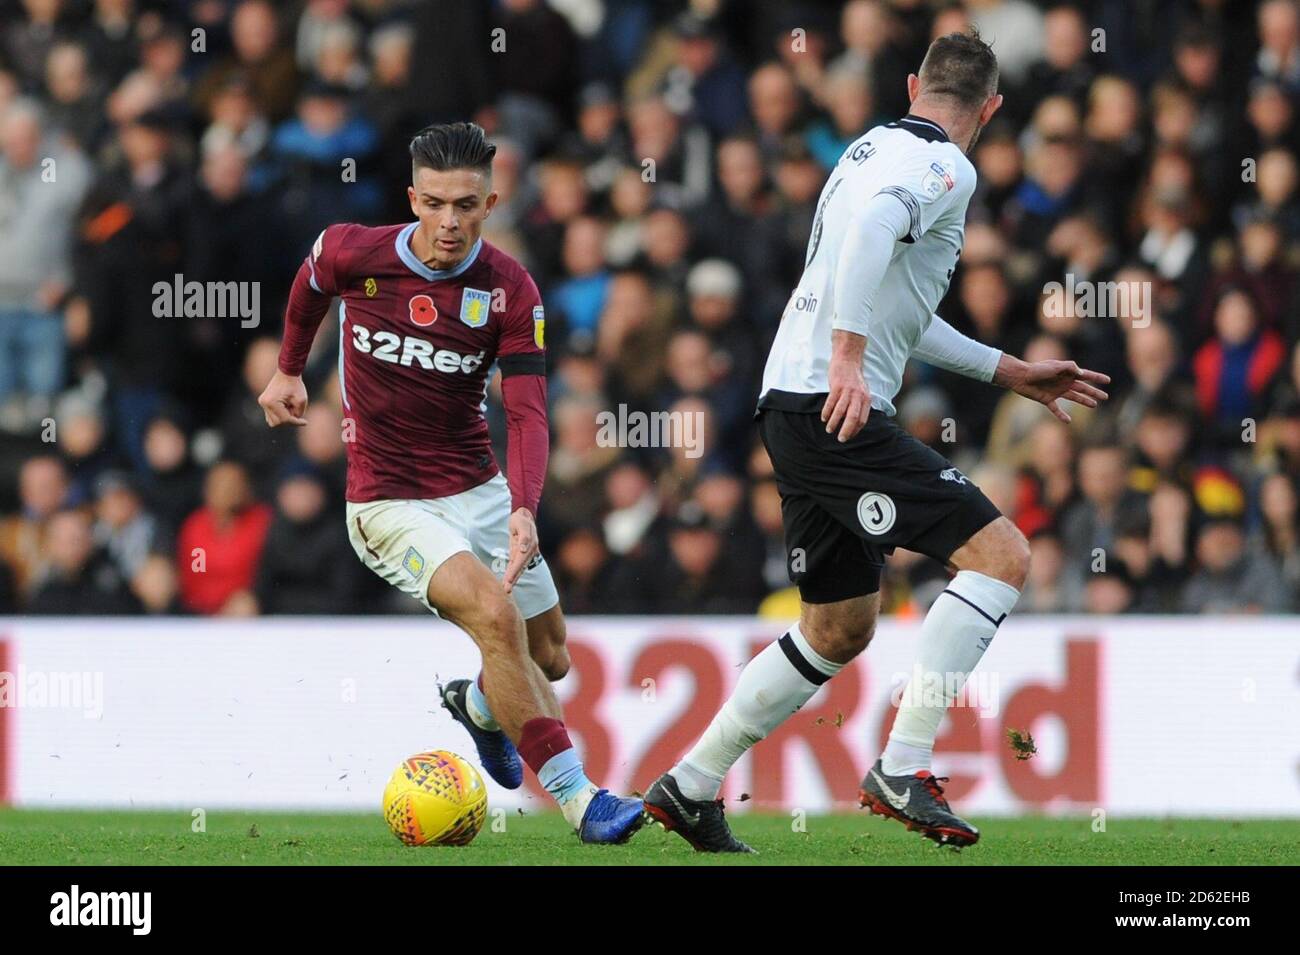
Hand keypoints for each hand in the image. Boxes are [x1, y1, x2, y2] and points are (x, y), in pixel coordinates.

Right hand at [258, 370, 308, 426]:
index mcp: (271, 402)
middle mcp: (264, 403)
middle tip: (296, 410)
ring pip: (273, 421)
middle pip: (278, 422)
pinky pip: (271, 415)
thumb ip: (299, 413)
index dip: (296, 422)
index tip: (305, 422)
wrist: (287, 372)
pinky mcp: (264, 402)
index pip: (285, 419)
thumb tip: (295, 421)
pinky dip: (280, 415)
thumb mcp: (302, 400)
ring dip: (284, 418)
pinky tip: (286, 407)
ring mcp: (262, 402)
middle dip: (289, 419)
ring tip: (291, 407)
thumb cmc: (295, 385)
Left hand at [503, 507, 537, 593]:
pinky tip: (507, 582)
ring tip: (506, 589)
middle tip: (506, 590)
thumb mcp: (522, 524)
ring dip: (512, 579)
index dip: (515, 571)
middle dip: (513, 579)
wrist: (523, 517)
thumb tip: (524, 549)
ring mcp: (523, 554)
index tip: (509, 580)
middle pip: (520, 568)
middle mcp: (528, 552)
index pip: (520, 561)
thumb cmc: (521, 520)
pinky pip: (514, 566)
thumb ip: (524, 537)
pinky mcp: (518, 554)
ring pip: (518, 569)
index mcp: (529, 546)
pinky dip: (511, 574)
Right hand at [821, 356, 871, 441]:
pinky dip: (827, 412)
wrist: (848, 359)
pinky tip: (824, 418)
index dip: (855, 430)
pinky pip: (831, 402)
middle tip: (841, 439)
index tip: (848, 436)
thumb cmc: (853, 378)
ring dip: (834, 422)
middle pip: (853, 417)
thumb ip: (858, 405)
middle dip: (846, 430)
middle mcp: (858, 396)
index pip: (862, 419)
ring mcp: (847, 391)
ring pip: (841, 411)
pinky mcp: (837, 386)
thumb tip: (853, 423)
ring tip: (829, 430)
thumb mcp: (861, 392)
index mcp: (866, 399)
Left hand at [995, 356, 1109, 423]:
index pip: (1086, 375)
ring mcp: (1056, 391)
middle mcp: (1063, 382)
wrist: (1021, 377)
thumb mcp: (1055, 366)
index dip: (1097, 378)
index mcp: (1067, 373)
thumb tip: (1082, 373)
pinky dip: (1061, 415)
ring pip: (1074, 398)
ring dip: (1084, 401)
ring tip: (1094, 405)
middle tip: (1106, 397)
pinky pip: (1056, 409)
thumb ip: (1069, 367)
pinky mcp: (1047, 400)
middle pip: (1083, 388)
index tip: (1108, 380)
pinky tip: (1068, 421)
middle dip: (1094, 392)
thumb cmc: (1038, 369)